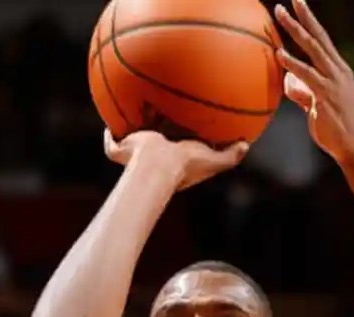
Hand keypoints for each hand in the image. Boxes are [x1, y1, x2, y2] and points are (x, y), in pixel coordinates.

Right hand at [105, 129, 247, 189]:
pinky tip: (107, 124)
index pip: (175, 145)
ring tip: (127, 113)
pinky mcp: (120, 150)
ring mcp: (135, 153)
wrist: (157, 166)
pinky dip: (108, 136)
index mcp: (173, 156)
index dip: (178, 138)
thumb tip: (246, 144)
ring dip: (129, 130)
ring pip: (130, 140)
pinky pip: (111, 142)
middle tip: (153, 118)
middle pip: (151, 141)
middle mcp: (153, 155)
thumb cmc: (184, 165)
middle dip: (152, 133)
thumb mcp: (212, 160)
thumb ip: (230, 155)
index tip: (182, 127)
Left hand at [274, 0, 353, 162]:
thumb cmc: (335, 129)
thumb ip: (303, 92)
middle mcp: (338, 71)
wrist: (352, 148)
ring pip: (313, 49)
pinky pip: (307, 75)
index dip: (311, 21)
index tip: (299, 5)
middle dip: (304, 16)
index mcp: (339, 70)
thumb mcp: (316, 106)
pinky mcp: (326, 95)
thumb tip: (287, 82)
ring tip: (279, 15)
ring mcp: (334, 81)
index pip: (323, 40)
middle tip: (291, 0)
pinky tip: (279, 54)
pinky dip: (293, 63)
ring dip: (295, 30)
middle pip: (319, 37)